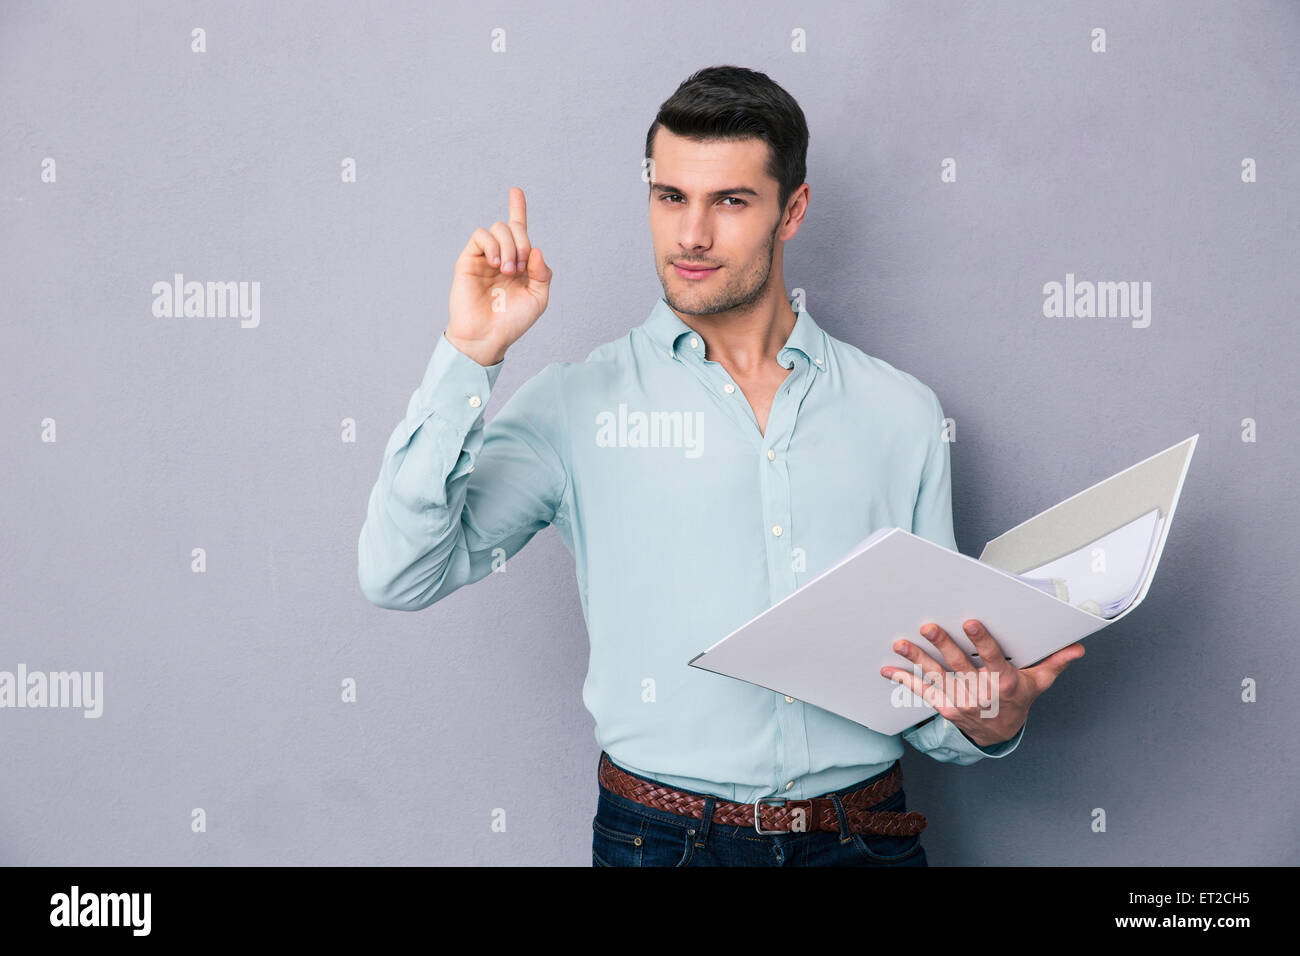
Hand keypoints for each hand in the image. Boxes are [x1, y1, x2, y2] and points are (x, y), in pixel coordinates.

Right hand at [445, 186, 552, 365]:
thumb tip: (537, 249)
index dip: (518, 208)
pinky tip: (496, 264)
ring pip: (498, 228)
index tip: (516, 191)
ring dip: (509, 246)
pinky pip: (481, 236)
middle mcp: (502, 256)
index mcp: (519, 263)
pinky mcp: (469, 259)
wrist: (487, 336)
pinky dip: (492, 245)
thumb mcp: (538, 298)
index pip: (519, 230)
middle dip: (523, 242)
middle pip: (514, 228)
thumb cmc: (512, 321)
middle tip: (520, 267)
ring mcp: (485, 257)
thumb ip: (543, 273)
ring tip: (507, 270)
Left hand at [880, 620, 1083, 746]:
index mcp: (1004, 681)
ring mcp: (961, 701)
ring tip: (900, 643)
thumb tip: (1077, 648)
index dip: (982, 640)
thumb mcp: (1038, 681)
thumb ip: (1054, 662)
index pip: (992, 657)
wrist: (1000, 733)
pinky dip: (905, 680)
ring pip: (937, 676)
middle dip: (942, 644)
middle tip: (928, 626)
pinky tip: (889, 669)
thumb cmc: (1018, 699)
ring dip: (917, 659)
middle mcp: (981, 692)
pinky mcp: (946, 707)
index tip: (971, 622)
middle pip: (959, 664)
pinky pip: (923, 692)